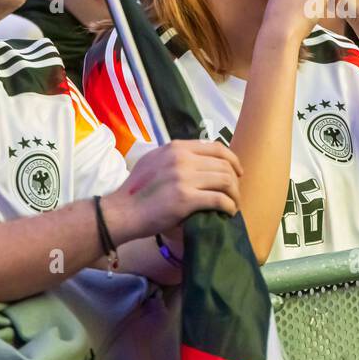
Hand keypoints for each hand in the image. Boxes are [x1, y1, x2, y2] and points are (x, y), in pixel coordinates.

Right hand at [104, 140, 241, 239]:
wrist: (121, 212)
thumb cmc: (136, 191)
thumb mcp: (153, 161)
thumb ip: (174, 156)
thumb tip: (198, 158)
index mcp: (176, 148)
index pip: (215, 147)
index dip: (232, 160)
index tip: (237, 172)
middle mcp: (181, 159)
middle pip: (224, 165)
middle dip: (235, 180)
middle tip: (234, 194)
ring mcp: (184, 178)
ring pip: (225, 181)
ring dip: (234, 195)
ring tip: (233, 205)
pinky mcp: (186, 198)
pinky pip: (219, 199)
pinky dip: (229, 206)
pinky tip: (228, 212)